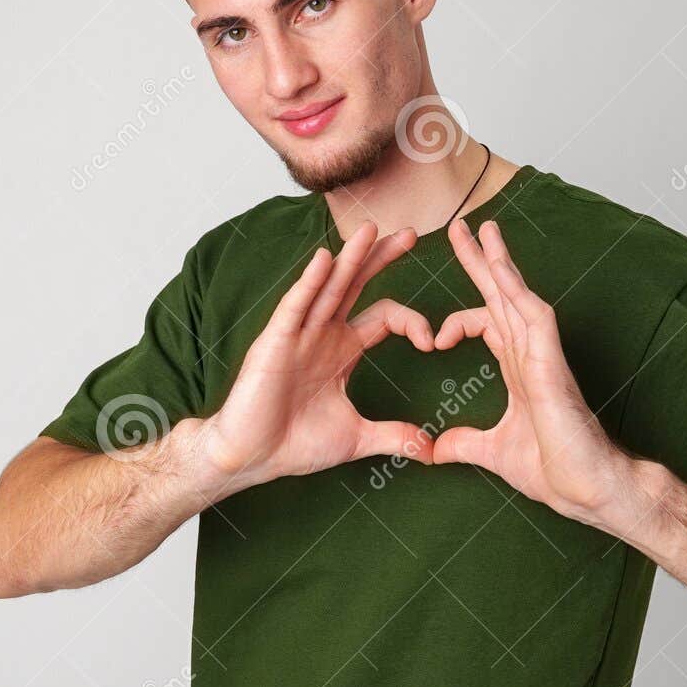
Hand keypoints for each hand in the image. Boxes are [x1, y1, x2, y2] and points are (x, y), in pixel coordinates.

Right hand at [195, 221, 437, 496]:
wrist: (252, 457)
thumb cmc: (295, 443)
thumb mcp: (356, 437)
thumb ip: (394, 436)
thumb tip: (431, 451)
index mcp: (343, 350)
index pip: (385, 317)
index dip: (413, 321)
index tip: (433, 342)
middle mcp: (323, 334)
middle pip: (357, 285)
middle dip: (382, 259)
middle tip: (409, 234)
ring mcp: (298, 334)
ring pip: (328, 287)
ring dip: (349, 258)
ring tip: (369, 229)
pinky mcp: (275, 342)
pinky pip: (295, 306)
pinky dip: (310, 283)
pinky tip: (325, 259)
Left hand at [430, 217, 642, 531]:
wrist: (589, 491)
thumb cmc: (556, 470)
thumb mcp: (494, 453)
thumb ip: (465, 444)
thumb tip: (435, 449)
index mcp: (518, 370)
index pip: (489, 323)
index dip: (459, 319)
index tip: (432, 338)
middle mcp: (531, 355)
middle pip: (502, 296)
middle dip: (481, 261)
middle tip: (459, 226)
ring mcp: (544, 357)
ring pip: (519, 296)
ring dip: (500, 262)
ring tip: (482, 228)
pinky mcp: (553, 366)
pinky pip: (537, 319)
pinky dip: (518, 293)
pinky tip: (502, 271)